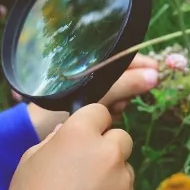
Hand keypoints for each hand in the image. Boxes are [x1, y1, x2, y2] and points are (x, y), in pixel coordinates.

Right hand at [0, 104, 138, 189]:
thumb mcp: (30, 160)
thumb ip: (55, 140)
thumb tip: (69, 131)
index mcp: (79, 134)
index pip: (100, 112)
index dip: (92, 124)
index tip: (86, 136)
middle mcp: (108, 152)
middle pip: (121, 138)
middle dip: (108, 148)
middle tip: (87, 169)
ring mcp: (123, 179)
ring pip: (125, 168)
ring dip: (112, 176)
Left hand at [27, 54, 159, 139]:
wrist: (32, 134)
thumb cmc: (56, 110)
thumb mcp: (95, 95)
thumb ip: (125, 84)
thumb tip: (155, 76)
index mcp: (86, 60)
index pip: (121, 55)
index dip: (141, 62)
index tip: (157, 71)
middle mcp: (89, 70)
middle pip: (123, 72)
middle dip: (129, 86)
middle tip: (126, 98)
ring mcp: (90, 86)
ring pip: (120, 88)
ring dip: (122, 99)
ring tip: (115, 110)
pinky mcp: (89, 101)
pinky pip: (112, 100)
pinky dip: (115, 108)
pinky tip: (111, 115)